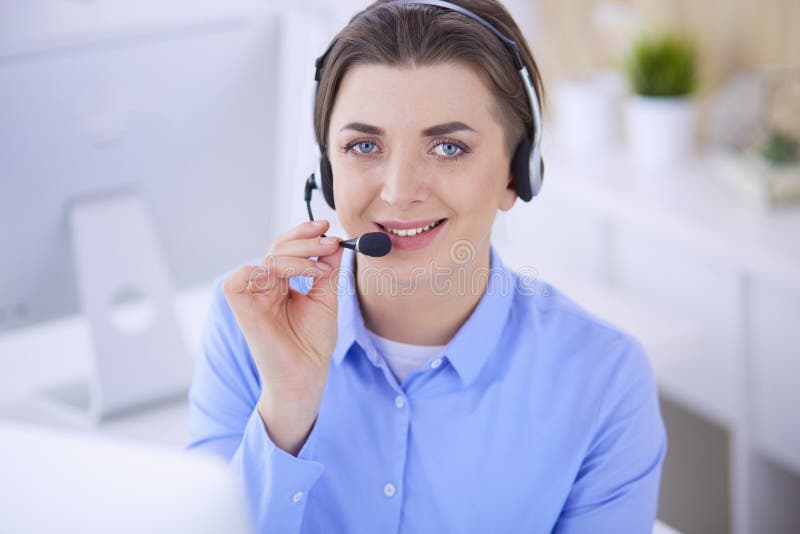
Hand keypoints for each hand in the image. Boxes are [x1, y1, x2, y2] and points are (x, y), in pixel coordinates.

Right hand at [221, 219, 342, 453]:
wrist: (306, 375)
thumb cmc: (312, 344)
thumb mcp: (326, 299)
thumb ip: (327, 270)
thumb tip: (334, 241)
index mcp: (280, 283)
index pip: (287, 248)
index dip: (305, 234)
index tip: (328, 228)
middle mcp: (263, 286)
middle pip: (278, 247)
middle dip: (305, 240)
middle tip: (330, 241)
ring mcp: (251, 295)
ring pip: (268, 258)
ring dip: (298, 255)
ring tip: (322, 268)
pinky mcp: (240, 306)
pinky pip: (244, 275)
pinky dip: (272, 269)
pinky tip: (299, 277)